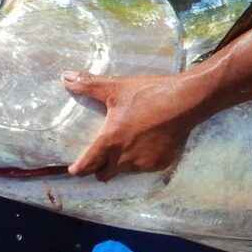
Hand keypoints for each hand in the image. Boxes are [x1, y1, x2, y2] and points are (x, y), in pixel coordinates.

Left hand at [63, 70, 200, 180]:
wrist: (186, 101)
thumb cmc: (149, 94)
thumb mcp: (116, 87)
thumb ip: (89, 84)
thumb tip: (65, 77)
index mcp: (110, 141)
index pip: (87, 165)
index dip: (78, 169)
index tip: (74, 169)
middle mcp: (124, 158)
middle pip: (105, 175)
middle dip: (100, 168)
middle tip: (101, 156)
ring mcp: (143, 163)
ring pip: (125, 171)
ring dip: (122, 163)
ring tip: (127, 145)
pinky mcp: (160, 163)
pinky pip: (145, 167)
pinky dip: (142, 159)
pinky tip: (148, 143)